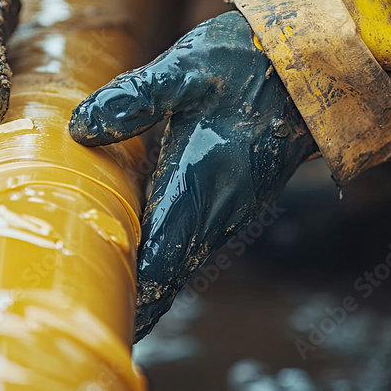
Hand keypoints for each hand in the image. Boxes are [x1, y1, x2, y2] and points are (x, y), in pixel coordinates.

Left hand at [69, 12, 316, 340]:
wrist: (311, 66)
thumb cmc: (249, 65)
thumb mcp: (185, 71)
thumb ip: (133, 99)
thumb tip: (80, 128)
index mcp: (200, 186)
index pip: (160, 260)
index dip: (133, 295)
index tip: (102, 321)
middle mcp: (217, 211)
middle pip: (170, 274)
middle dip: (137, 302)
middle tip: (93, 325)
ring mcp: (229, 211)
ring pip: (183, 263)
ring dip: (151, 285)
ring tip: (111, 303)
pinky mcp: (233, 202)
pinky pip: (195, 245)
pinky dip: (167, 262)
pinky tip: (142, 261)